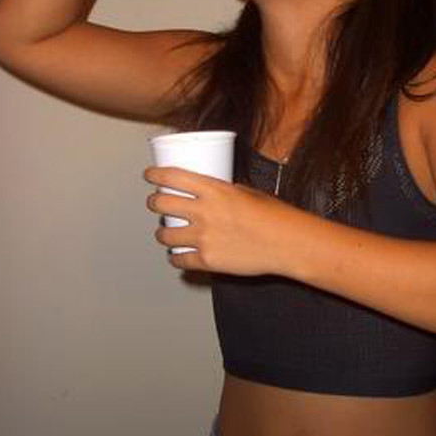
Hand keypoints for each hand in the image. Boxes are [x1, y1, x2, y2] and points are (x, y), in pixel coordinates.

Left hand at [144, 167, 295, 274]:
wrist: (287, 242)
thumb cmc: (272, 215)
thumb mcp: (246, 192)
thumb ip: (222, 192)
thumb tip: (207, 192)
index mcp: (213, 190)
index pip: (171, 177)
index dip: (154, 175)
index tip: (149, 175)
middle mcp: (204, 212)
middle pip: (160, 204)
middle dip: (154, 202)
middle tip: (155, 202)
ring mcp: (203, 238)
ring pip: (164, 235)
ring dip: (162, 232)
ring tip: (165, 232)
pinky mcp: (207, 261)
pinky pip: (179, 260)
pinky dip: (176, 258)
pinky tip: (178, 255)